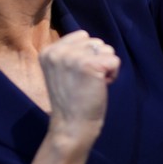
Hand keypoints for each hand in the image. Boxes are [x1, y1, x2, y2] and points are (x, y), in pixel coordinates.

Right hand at [40, 31, 117, 146]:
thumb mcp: (62, 71)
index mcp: (48, 51)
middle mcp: (58, 51)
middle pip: (96, 42)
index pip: (82, 36)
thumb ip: (71, 54)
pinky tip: (100, 87)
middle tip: (85, 83)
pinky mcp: (90, 65)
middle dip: (97, 61)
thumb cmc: (71, 101)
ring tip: (91, 85)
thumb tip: (96, 43)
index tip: (78, 76)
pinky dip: (113, 74)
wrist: (71, 127)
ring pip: (107, 49)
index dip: (87, 56)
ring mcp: (73, 57)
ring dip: (105, 67)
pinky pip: (114, 60)